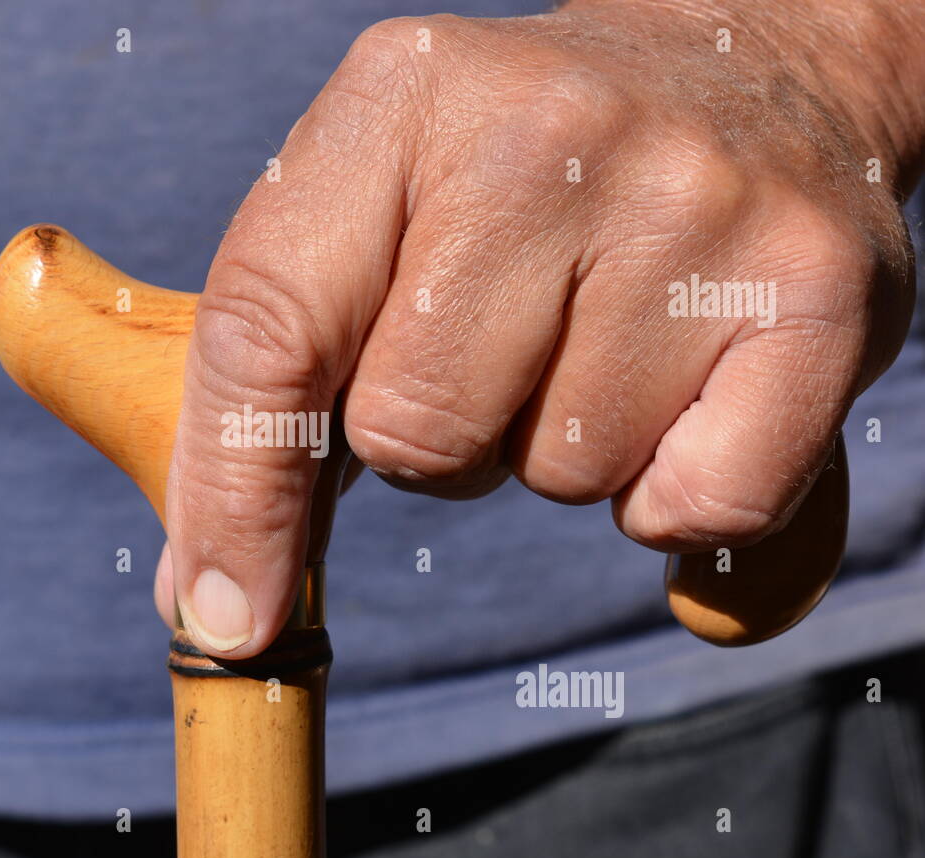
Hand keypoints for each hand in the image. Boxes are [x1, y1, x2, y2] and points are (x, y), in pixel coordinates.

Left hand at [160, 2, 923, 656]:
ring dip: (557, 451)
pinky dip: (675, 497)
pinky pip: (697, 510)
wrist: (747, 69)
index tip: (228, 613)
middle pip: (415, 431)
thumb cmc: (519, 176)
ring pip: (559, 478)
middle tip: (495, 352)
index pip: (270, 331)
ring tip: (598, 337)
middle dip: (436, 442)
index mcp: (397, 100)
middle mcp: (547, 133)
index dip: (237, 495)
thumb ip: (271, 380)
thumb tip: (214, 601)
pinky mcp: (819, 293)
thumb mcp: (372, 209)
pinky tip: (686, 393)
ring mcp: (695, 207)